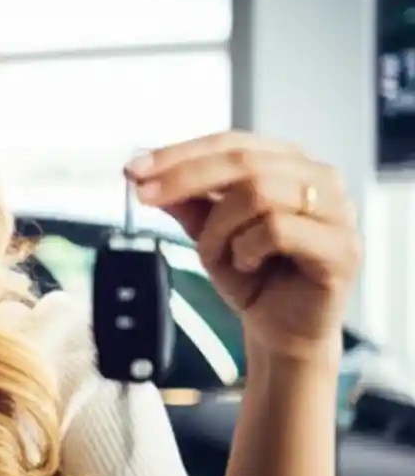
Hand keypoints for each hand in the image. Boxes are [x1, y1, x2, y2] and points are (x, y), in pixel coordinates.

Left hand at [125, 131, 361, 365]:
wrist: (280, 333)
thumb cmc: (252, 278)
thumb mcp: (207, 233)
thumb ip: (186, 201)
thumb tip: (147, 172)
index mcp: (288, 163)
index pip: (230, 142)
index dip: (179, 153)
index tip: (132, 170)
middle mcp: (320, 177)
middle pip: (243, 159)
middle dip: (184, 177)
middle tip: (144, 196)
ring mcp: (338, 211)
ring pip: (259, 191)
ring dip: (219, 226)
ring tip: (216, 254)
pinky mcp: (343, 248)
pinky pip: (279, 229)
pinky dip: (247, 248)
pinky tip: (247, 265)